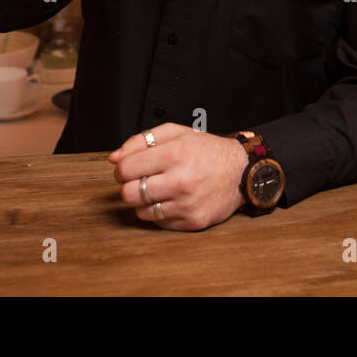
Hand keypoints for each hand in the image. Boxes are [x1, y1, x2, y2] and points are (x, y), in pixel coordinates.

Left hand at [108, 123, 248, 230]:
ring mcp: (187, 204)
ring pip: (141, 211)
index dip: (121, 169)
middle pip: (129, 194)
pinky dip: (160, 213)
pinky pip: (160, 223)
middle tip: (140, 181)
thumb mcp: (176, 133)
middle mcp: (181, 180)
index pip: (125, 169)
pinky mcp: (194, 221)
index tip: (127, 169)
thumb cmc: (207, 150)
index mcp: (175, 154)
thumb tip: (114, 158)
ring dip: (144, 202)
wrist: (241, 171)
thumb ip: (141, 140)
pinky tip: (171, 200)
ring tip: (158, 191)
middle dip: (128, 187)